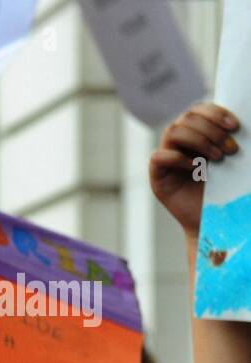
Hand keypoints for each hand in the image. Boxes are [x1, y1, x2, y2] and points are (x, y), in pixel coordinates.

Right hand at [150, 103, 239, 237]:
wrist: (215, 220)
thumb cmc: (227, 189)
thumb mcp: (234, 159)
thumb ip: (230, 140)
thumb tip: (239, 123)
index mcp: (197, 133)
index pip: (198, 109)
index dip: (215, 112)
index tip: (235, 126)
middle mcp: (179, 143)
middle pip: (187, 117)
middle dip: (211, 130)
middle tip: (230, 149)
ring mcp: (166, 158)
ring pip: (173, 131)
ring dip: (198, 141)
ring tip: (217, 158)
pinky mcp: (157, 177)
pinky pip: (159, 157)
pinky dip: (178, 158)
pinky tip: (196, 168)